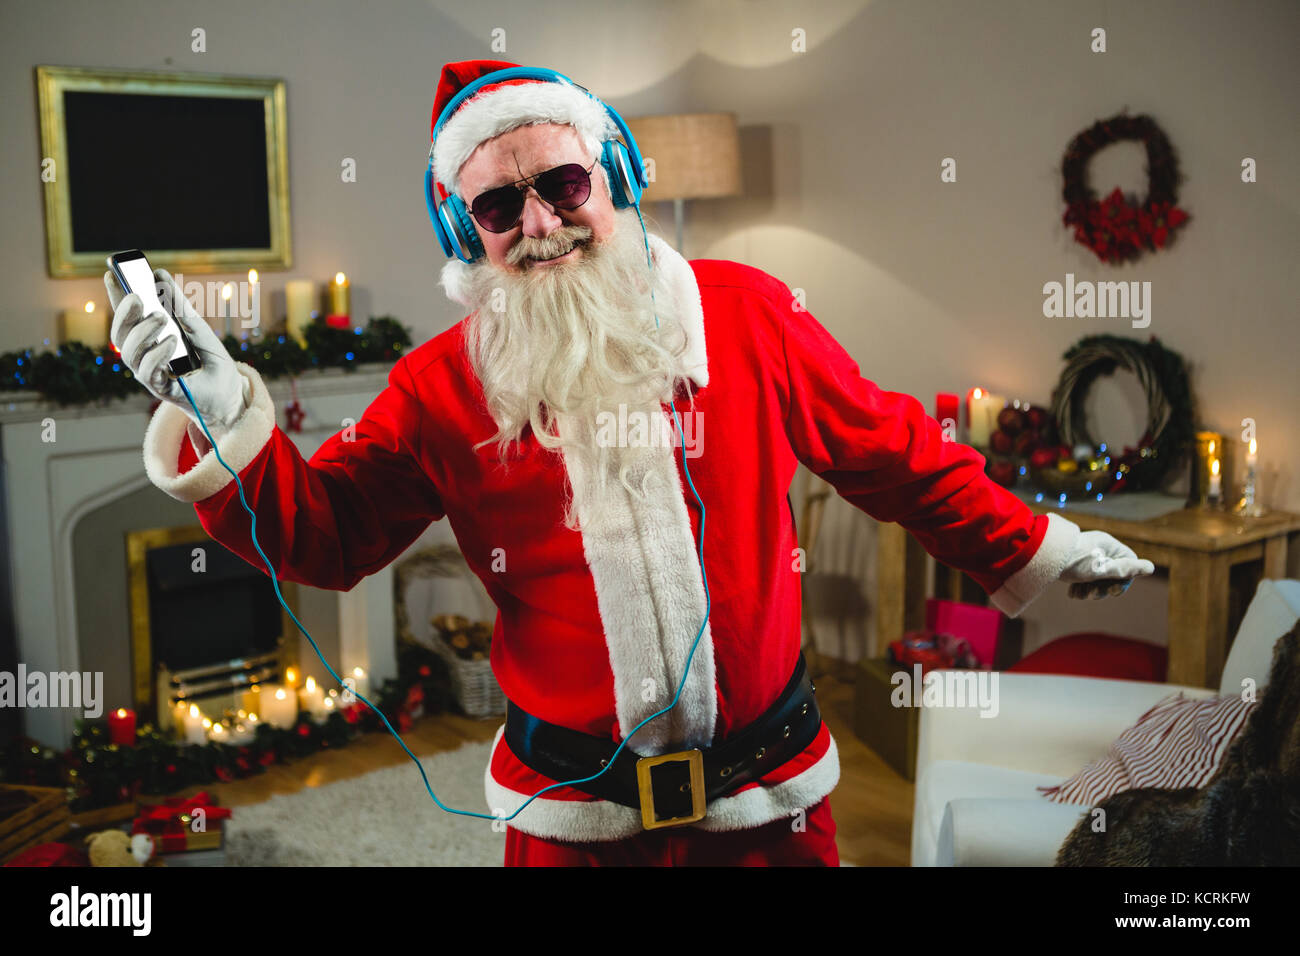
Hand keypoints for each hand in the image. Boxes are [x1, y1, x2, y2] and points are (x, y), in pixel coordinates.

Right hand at [106, 268, 248, 435]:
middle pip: (121, 334)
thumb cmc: (210, 358)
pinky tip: (171, 341)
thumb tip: (160, 275)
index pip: (128, 315)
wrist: (229, 391)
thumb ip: (179, 305)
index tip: (111, 274)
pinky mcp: (160, 389)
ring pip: (130, 353)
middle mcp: (144, 354)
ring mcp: (149, 372)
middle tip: (138, 296)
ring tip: (161, 317)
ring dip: (143, 332)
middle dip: (125, 313)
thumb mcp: (197, 326)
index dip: (116, 296)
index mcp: (150, 337)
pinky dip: (157, 353)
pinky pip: (148, 371)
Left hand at [1060, 530, 1154, 599]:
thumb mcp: (1102, 569)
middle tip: (1092, 595)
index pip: (1128, 563)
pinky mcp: (1072, 563)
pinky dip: (1080, 587)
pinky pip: (1083, 578)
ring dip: (1090, 590)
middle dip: (1103, 588)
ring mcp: (1084, 555)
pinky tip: (1072, 594)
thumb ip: (1126, 570)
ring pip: (1096, 578)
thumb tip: (1150, 568)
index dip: (1124, 580)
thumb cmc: (1074, 562)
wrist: (1040, 558)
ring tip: (1079, 596)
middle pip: (1111, 573)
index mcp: (1108, 545)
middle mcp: (1098, 548)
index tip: (1113, 590)